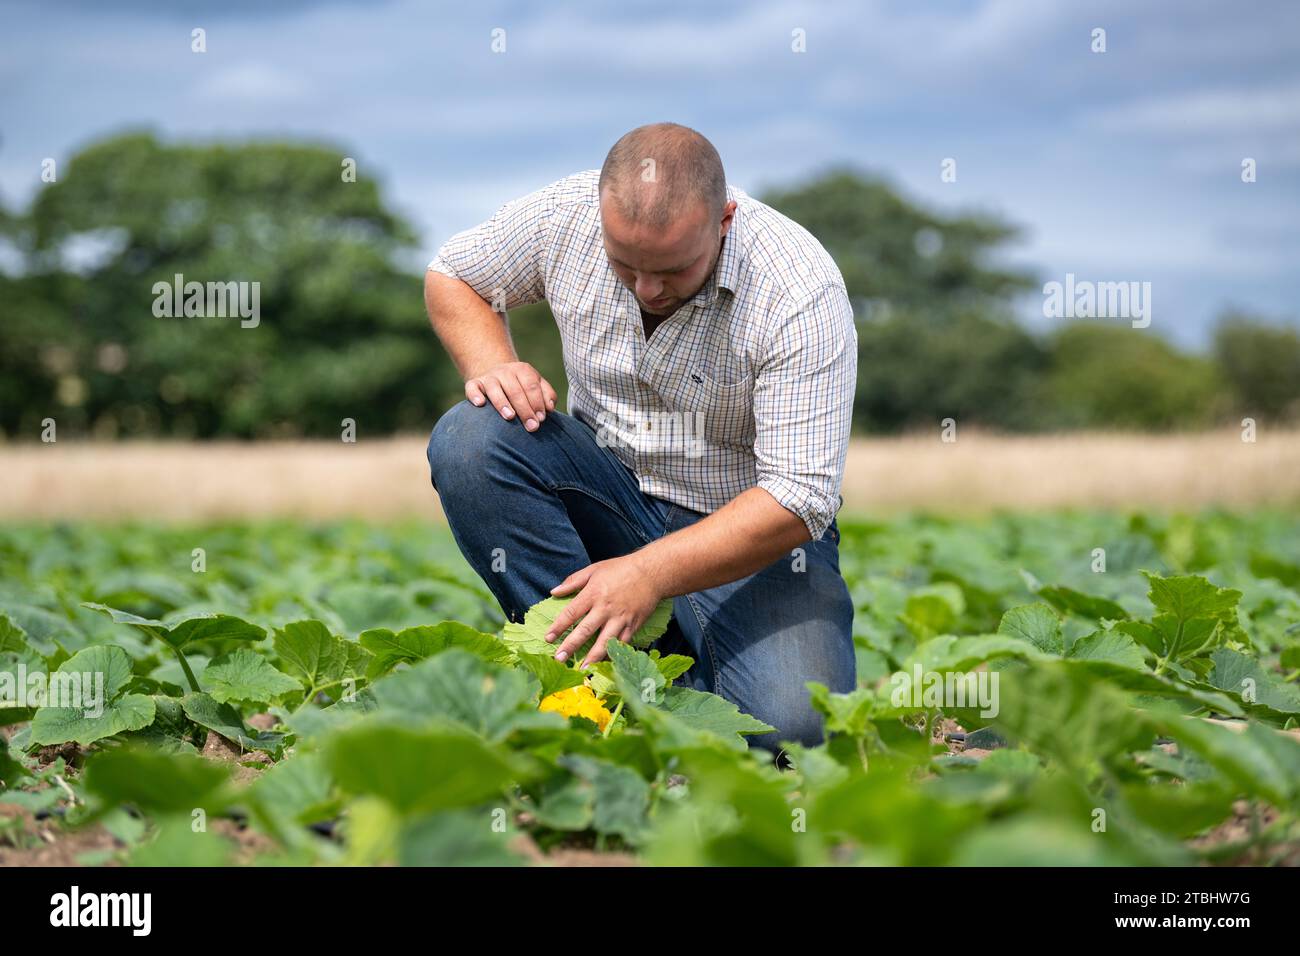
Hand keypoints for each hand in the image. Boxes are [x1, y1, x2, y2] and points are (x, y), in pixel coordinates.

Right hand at [466, 361, 557, 431]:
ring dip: (502, 403)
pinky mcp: (474, 383)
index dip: (537, 403)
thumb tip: (550, 408)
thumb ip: (547, 395)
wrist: (498, 376)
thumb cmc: (522, 387)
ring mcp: (489, 377)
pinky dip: (475, 395)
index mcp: (523, 370)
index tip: (541, 419)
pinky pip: (472, 387)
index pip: (532, 386)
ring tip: (510, 417)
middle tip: (532, 427)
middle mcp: (505, 371)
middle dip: (525, 410)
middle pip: (515, 390)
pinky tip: (480, 404)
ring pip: (494, 388)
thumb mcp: (536, 386)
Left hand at [544, 553, 663, 666]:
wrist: (651, 572)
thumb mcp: (594, 570)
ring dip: (592, 657)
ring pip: (604, 641)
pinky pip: (621, 643)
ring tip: (582, 668)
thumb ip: (573, 581)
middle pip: (585, 631)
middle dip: (570, 646)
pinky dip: (613, 653)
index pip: (571, 613)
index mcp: (593, 593)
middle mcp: (605, 608)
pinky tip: (605, 662)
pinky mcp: (633, 625)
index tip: (548, 638)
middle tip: (559, 659)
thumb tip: (553, 592)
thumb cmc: (621, 569)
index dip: (558, 627)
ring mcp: (620, 618)